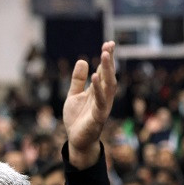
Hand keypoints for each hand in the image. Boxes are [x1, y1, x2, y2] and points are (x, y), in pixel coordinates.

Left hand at [63, 41, 116, 168]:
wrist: (76, 140)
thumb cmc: (77, 118)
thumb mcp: (73, 95)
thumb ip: (78, 80)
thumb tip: (82, 60)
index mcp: (98, 91)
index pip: (104, 72)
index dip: (107, 58)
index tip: (108, 43)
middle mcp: (104, 97)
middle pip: (109, 76)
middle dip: (110, 61)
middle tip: (110, 45)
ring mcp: (103, 106)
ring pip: (109, 86)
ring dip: (108, 70)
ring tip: (105, 55)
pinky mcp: (98, 117)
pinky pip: (101, 101)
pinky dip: (99, 89)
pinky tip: (96, 77)